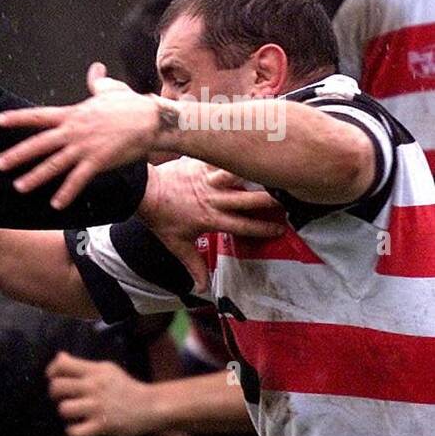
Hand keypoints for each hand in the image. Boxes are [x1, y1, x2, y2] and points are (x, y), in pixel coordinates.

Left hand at [0, 62, 160, 208]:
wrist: (152, 120)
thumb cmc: (131, 104)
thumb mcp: (110, 90)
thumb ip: (97, 82)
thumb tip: (96, 68)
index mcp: (73, 114)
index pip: (39, 116)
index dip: (18, 118)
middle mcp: (74, 131)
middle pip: (40, 144)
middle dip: (18, 155)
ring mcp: (85, 147)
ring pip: (54, 164)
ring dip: (35, 177)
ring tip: (19, 186)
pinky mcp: (98, 161)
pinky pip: (78, 180)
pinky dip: (67, 192)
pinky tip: (56, 204)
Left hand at [46, 351, 153, 435]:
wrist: (150, 405)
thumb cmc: (125, 387)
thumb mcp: (106, 369)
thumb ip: (82, 365)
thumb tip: (59, 356)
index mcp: (94, 371)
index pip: (62, 364)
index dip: (52, 370)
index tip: (54, 377)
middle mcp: (94, 386)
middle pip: (57, 387)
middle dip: (54, 393)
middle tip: (62, 397)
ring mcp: (97, 407)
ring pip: (64, 409)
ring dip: (65, 412)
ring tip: (73, 413)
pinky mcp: (103, 425)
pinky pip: (76, 431)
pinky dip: (73, 431)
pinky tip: (79, 427)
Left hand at [137, 158, 285, 292]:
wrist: (143, 192)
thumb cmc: (161, 219)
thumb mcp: (176, 245)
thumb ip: (193, 265)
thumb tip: (203, 289)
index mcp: (211, 219)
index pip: (245, 227)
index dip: (266, 229)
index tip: (283, 229)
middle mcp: (215, 199)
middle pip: (251, 199)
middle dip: (273, 200)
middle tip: (292, 198)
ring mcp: (209, 180)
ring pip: (241, 174)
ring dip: (258, 171)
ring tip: (279, 168)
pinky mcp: (203, 163)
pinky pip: (224, 156)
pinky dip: (238, 152)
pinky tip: (255, 146)